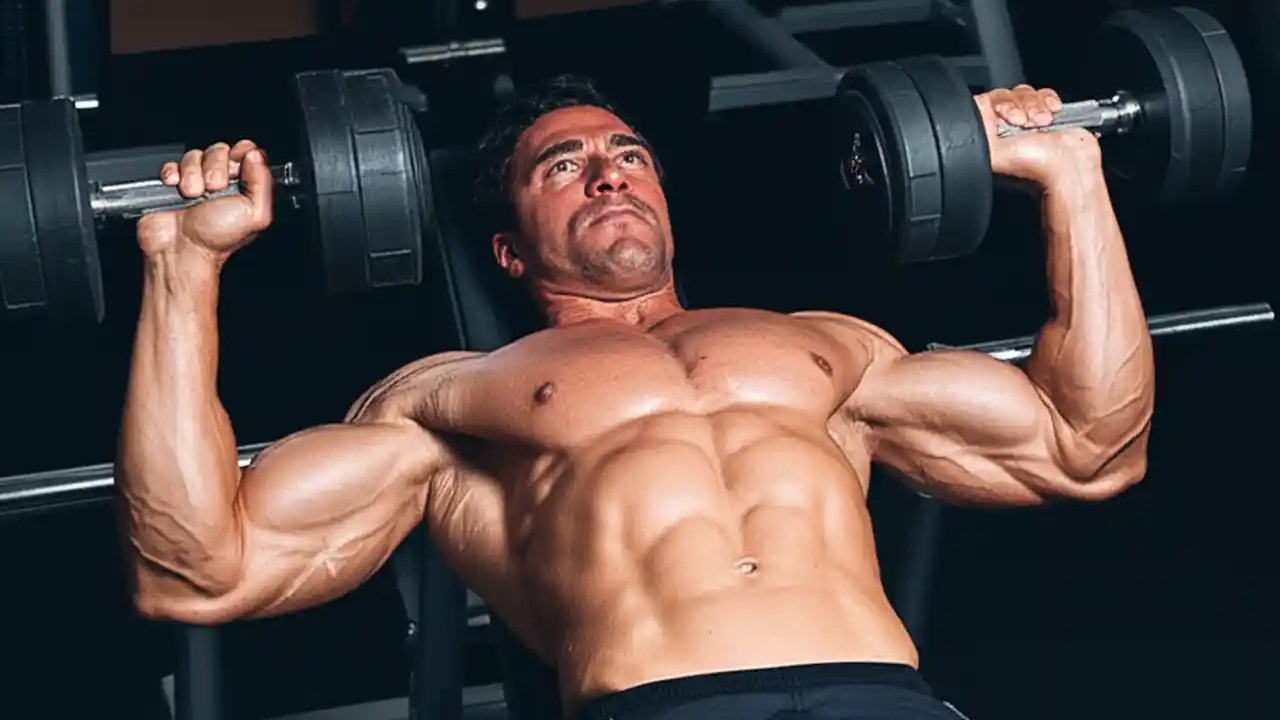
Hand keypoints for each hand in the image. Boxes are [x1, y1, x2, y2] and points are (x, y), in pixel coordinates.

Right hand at [136, 140, 273, 262]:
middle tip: (214, 190)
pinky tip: (177, 191)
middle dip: (216, 168)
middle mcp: (221, 181)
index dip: (241, 154)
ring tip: (194, 196)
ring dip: (193, 175)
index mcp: (244, 187)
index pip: (247, 153)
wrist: (181, 249)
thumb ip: (262, 182)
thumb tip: (256, 155)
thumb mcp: (255, 214)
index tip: (236, 166)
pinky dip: (173, 174)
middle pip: (219, 150)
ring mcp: (196, 180)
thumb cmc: (217, 239)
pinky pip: (172, 163)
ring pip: (194, 155)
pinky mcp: (173, 182)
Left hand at [974, 85, 1102, 189]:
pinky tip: (1053, 113)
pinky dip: (1049, 99)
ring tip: (1043, 123)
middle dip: (1019, 105)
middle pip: (1006, 95)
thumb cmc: (1034, 167)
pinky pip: (1043, 94)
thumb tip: (965, 123)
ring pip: (1024, 93)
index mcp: (990, 136)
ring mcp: (1028, 120)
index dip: (998, 105)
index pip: (984, 104)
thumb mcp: (993, 154)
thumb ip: (977, 136)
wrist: (1069, 167)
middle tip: (1025, 123)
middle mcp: (1006, 128)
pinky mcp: (1049, 114)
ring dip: (1035, 105)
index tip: (1007, 117)